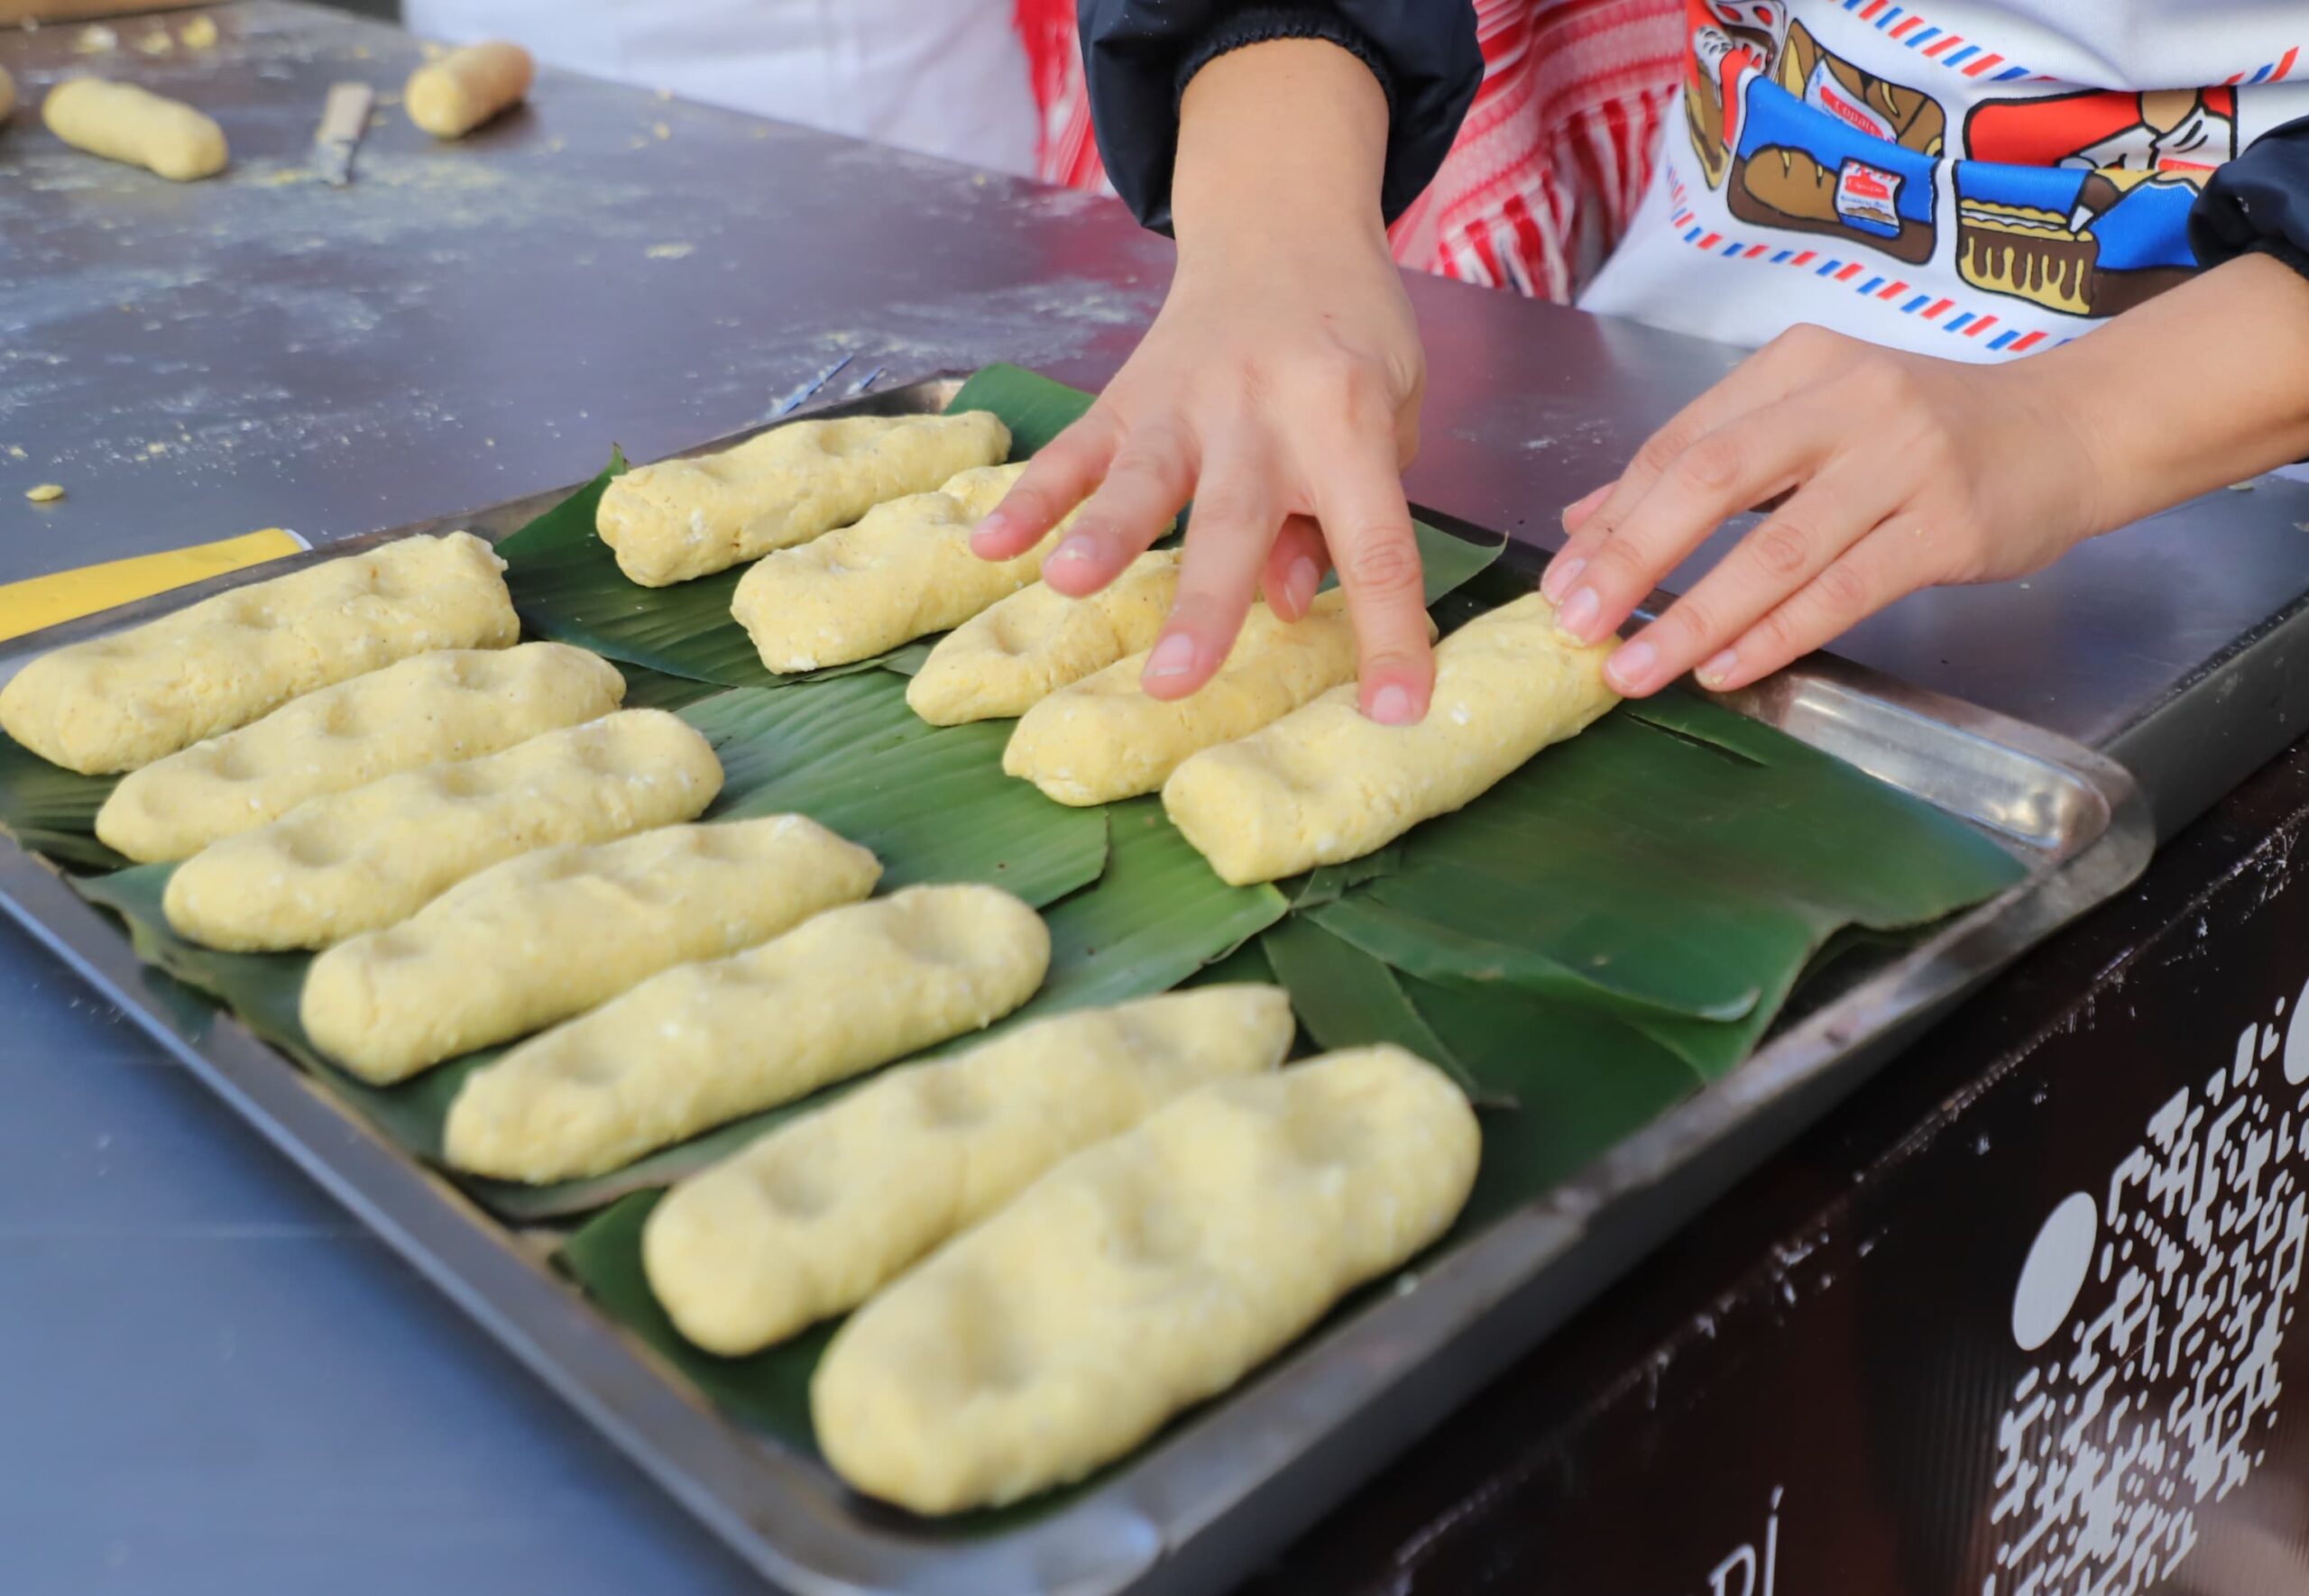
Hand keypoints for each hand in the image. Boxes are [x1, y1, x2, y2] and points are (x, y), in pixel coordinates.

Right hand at [969, 38, 1438, 721]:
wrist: (1283, 227)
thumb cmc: (1350, 343)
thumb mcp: (1390, 415)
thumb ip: (1342, 513)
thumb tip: (1288, 602)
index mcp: (1347, 419)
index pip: (1376, 542)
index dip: (1388, 631)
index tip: (1394, 713)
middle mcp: (1262, 410)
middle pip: (1236, 518)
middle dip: (1206, 602)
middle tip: (1176, 679)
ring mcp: (1184, 402)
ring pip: (1142, 477)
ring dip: (1104, 532)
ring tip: (1069, 586)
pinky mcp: (1125, 397)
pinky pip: (1073, 452)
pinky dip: (1032, 498)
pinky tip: (989, 545)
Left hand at [1542, 323, 2102, 696]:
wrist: (2072, 430)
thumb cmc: (1925, 434)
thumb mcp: (1808, 422)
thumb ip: (1702, 463)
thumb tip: (1584, 520)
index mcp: (1798, 365)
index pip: (1681, 443)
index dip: (1614, 519)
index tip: (1560, 583)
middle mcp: (1847, 400)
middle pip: (1713, 480)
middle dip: (1634, 559)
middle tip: (1579, 625)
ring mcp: (1904, 460)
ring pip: (1777, 547)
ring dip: (1696, 616)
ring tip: (1637, 668)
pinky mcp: (1950, 524)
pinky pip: (1844, 589)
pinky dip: (1776, 635)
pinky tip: (1725, 671)